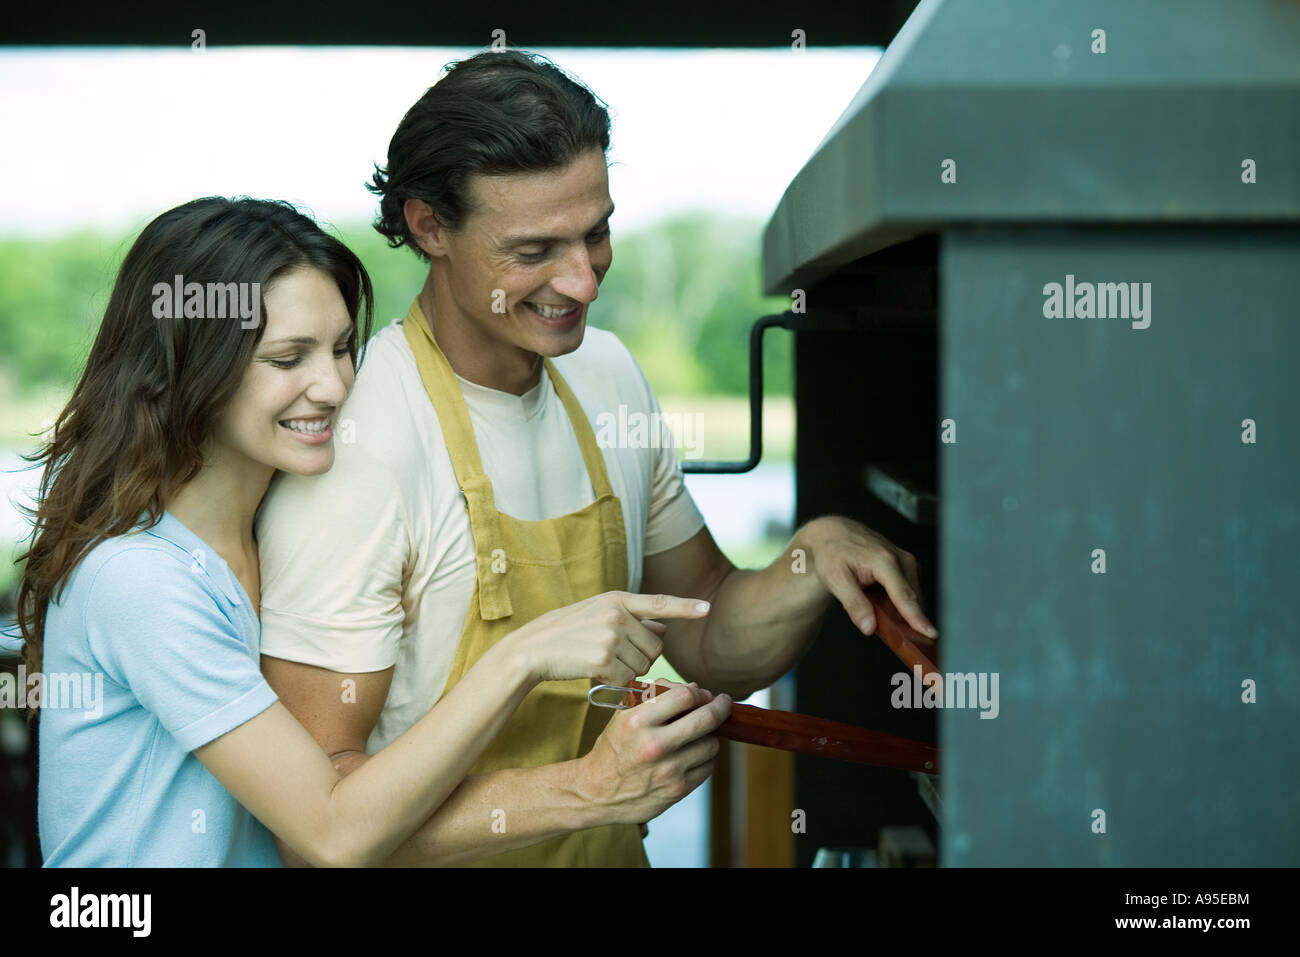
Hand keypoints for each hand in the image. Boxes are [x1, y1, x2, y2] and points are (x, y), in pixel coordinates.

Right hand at [506, 591, 711, 685]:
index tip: (708, 609)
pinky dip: (615, 681)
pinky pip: (626, 678)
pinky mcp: (602, 659)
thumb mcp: (598, 616)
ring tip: (599, 661)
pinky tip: (594, 672)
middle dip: (642, 658)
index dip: (685, 607)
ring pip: (643, 665)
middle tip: (614, 656)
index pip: (659, 603)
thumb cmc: (565, 634)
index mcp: (616, 600)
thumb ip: (632, 620)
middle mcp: (616, 614)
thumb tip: (665, 630)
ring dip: (628, 671)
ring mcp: (610, 636)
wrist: (530, 650)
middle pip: (656, 647)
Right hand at [577, 680, 730, 825]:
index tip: (703, 694)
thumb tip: (694, 688)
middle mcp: (655, 745)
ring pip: (712, 744)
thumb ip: (657, 698)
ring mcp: (669, 770)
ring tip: (698, 735)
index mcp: (638, 722)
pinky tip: (692, 755)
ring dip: (710, 736)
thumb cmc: (613, 749)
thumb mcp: (624, 716)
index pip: (684, 696)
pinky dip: (704, 758)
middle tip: (724, 704)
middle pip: (707, 719)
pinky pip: (708, 766)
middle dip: (721, 707)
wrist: (596, 793)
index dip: (699, 692)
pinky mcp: (678, 789)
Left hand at [798, 516, 937, 637]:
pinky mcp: (906, 564)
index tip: (930, 633)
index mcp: (884, 561)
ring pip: (913, 595)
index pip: (904, 595)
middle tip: (894, 635)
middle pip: (913, 599)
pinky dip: (900, 601)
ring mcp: (906, 560)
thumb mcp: (835, 580)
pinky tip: (882, 602)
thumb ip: (854, 604)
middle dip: (908, 619)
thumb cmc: (833, 553)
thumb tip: (869, 627)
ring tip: (878, 611)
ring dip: (903, 610)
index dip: (917, 617)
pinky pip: (910, 589)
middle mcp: (901, 558)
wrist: (834, 533)